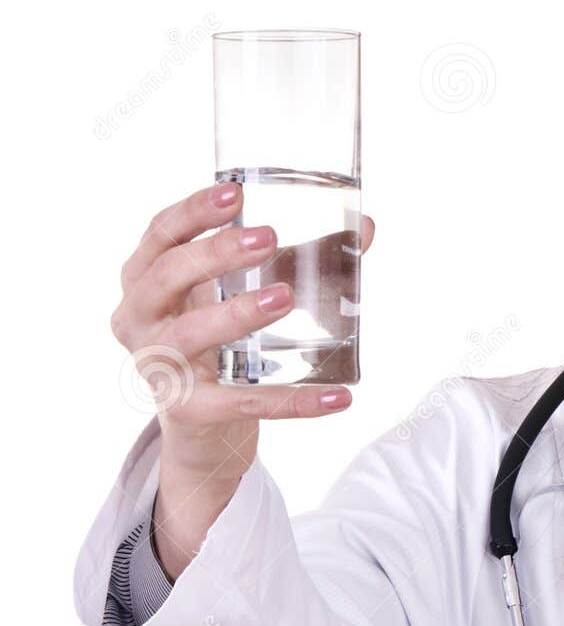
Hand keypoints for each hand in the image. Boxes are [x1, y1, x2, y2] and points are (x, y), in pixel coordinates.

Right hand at [111, 181, 375, 477]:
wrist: (201, 431)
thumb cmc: (218, 344)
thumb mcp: (242, 294)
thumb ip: (295, 260)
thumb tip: (364, 228)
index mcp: (145, 279)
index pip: (160, 233)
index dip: (193, 212)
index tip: (236, 194)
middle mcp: (137, 318)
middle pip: (167, 275)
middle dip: (215, 253)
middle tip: (267, 237)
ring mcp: (157, 366)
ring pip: (189, 334)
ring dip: (236, 313)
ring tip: (284, 297)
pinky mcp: (187, 411)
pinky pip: (242, 403)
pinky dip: (293, 401)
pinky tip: (337, 396)